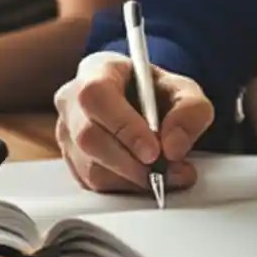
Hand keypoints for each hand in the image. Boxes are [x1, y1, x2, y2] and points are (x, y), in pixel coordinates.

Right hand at [54, 52, 213, 191]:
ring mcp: (66, 131)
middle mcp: (71, 100)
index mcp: (96, 70)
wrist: (142, 105)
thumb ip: (190, 111)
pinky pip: (89, 182)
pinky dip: (122, 186)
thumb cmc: (155, 94)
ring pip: (88, 166)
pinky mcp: (70, 159)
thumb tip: (173, 147)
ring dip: (130, 179)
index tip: (153, 151)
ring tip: (162, 176)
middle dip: (130, 163)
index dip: (123, 126)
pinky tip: (142, 178)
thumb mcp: (185, 91)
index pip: (97, 96)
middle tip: (163, 171)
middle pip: (88, 137)